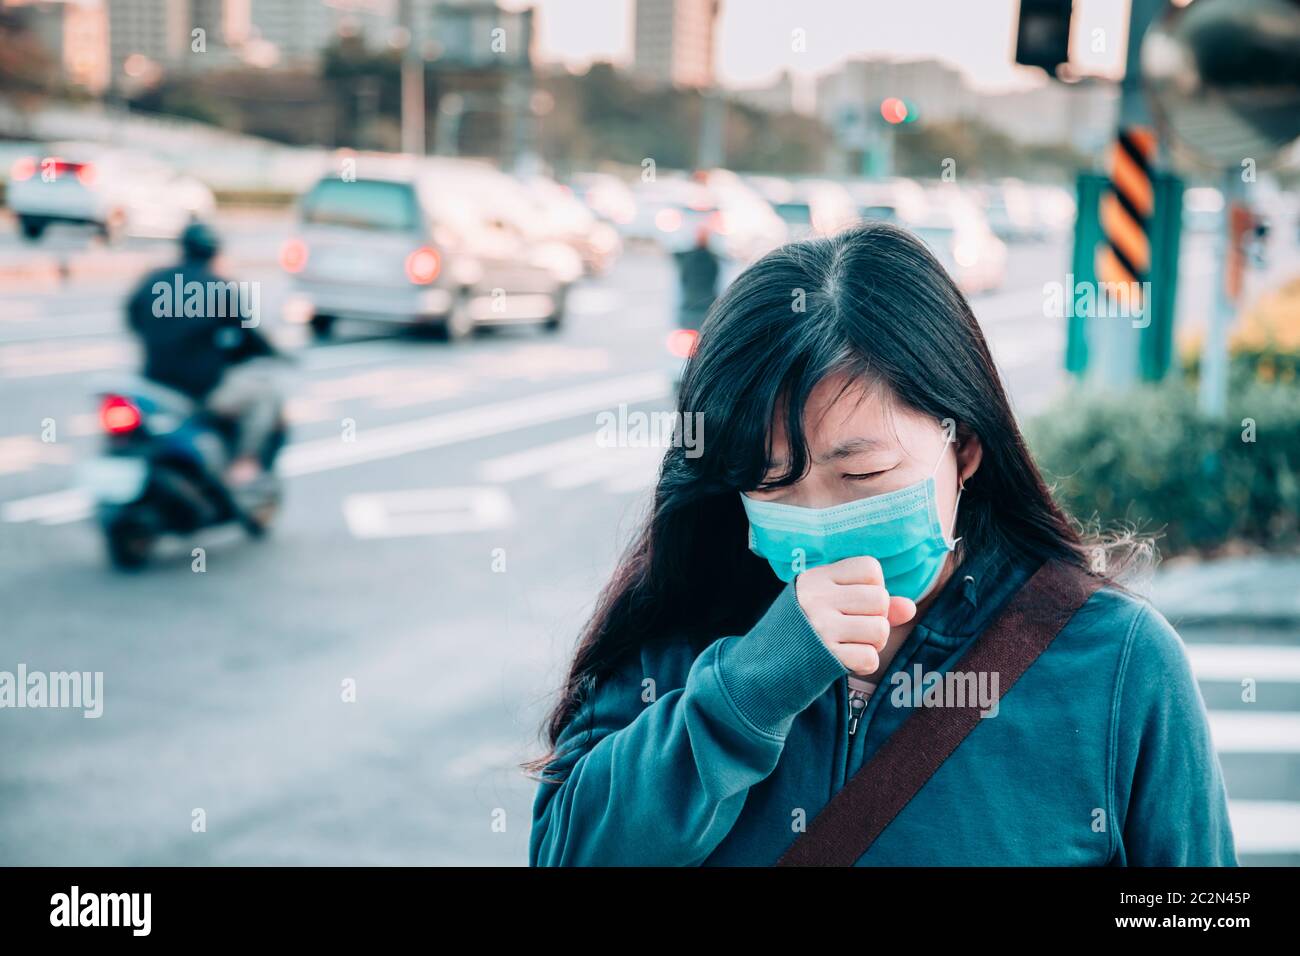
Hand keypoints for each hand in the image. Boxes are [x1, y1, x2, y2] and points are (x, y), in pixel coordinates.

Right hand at [794, 556, 916, 676]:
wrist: (762, 665)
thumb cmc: (803, 628)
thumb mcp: (829, 603)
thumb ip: (870, 601)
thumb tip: (910, 607)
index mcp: (817, 578)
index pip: (870, 568)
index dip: (874, 586)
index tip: (856, 600)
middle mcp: (817, 598)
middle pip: (880, 599)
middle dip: (878, 617)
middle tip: (857, 627)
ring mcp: (820, 628)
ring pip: (880, 629)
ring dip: (874, 642)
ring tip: (853, 643)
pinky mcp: (824, 657)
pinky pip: (869, 658)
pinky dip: (864, 663)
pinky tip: (846, 660)